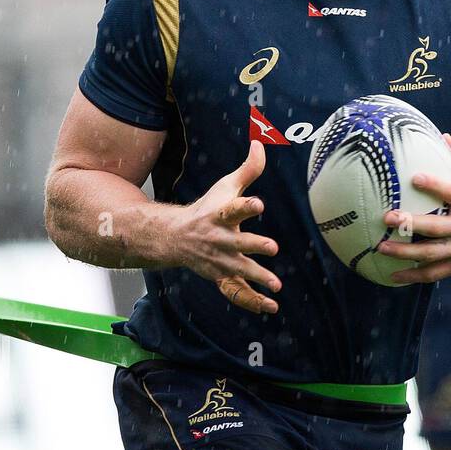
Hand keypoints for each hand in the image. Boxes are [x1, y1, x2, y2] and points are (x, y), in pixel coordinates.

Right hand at [169, 139, 280, 313]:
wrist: (174, 238)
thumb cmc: (207, 209)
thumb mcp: (225, 188)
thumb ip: (247, 170)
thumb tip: (261, 142)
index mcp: (220, 215)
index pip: (234, 208)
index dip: (246, 206)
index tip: (258, 203)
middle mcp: (218, 239)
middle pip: (238, 243)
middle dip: (254, 245)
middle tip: (273, 247)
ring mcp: (218, 260)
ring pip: (238, 270)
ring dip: (257, 277)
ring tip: (276, 285)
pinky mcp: (220, 277)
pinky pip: (236, 292)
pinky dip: (252, 302)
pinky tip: (271, 306)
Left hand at [377, 134, 450, 284]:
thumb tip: (444, 137)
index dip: (434, 185)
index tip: (413, 178)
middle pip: (436, 228)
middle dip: (410, 223)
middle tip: (387, 217)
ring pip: (431, 253)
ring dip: (405, 252)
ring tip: (382, 248)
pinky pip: (436, 273)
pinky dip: (414, 275)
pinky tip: (395, 276)